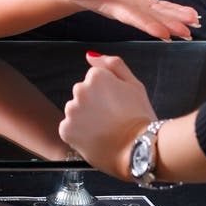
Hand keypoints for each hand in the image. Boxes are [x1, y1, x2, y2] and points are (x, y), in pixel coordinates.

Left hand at [59, 53, 155, 179]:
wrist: (137, 150)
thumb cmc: (139, 118)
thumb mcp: (134, 84)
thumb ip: (113, 64)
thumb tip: (91, 56)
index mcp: (96, 76)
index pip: (94, 79)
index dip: (108, 92)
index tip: (117, 103)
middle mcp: (80, 90)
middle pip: (82, 93)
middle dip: (93, 102)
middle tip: (112, 116)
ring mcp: (72, 111)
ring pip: (75, 110)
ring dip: (85, 117)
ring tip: (104, 128)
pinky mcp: (66, 130)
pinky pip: (69, 128)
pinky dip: (79, 133)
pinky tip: (95, 137)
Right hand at [60, 0, 199, 40]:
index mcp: (113, 7)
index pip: (133, 17)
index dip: (148, 25)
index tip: (164, 33)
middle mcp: (127, 10)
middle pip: (151, 19)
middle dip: (170, 25)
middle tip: (188, 32)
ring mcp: (134, 5)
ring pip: (159, 13)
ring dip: (176, 18)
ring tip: (195, 21)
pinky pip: (159, 5)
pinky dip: (173, 9)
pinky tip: (187, 13)